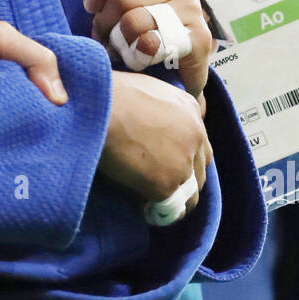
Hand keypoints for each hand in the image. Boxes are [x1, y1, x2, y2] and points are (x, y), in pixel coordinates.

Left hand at [85, 0, 212, 98]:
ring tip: (122, 50)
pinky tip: (141, 60)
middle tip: (106, 38)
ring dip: (118, 43)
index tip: (92, 5)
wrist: (180, 74)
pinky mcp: (198, 38)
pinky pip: (149, 44)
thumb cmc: (143, 32)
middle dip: (104, 22)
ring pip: (133, 22)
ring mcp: (192, 8)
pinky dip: (136, 56)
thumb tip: (92, 1)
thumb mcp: (126, 4)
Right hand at [99, 71, 211, 209]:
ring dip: (174, 201)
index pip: (199, 143)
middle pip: (200, 170)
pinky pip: (169, 208)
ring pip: (190, 195)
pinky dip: (157, 211)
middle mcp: (195, 135)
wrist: (98, 108)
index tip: (167, 165)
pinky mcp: (166, 184)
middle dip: (183, 181)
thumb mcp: (145, 88)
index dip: (184, 157)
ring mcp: (183, 161)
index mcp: (190, 109)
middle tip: (161, 188)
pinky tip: (144, 210)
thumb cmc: (108, 95)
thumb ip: (159, 109)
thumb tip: (150, 127)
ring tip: (154, 205)